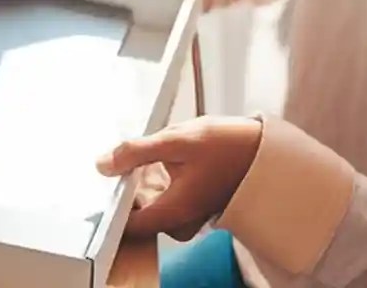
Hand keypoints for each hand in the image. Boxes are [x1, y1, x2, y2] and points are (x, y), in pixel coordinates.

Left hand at [96, 116, 262, 239]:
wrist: (265, 151)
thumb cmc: (228, 146)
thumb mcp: (177, 141)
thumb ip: (136, 152)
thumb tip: (103, 164)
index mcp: (173, 212)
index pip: (127, 225)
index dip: (110, 205)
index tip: (101, 181)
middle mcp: (179, 221)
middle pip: (136, 212)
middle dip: (124, 185)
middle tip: (119, 158)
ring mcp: (186, 214)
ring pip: (148, 201)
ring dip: (140, 177)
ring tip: (143, 152)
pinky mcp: (191, 203)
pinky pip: (163, 195)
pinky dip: (155, 176)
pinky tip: (158, 156)